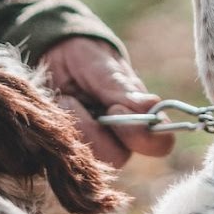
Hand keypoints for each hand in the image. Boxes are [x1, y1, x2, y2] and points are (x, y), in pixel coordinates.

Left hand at [40, 37, 174, 167]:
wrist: (53, 54)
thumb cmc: (85, 56)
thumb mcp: (100, 65)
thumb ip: (122, 89)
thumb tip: (152, 106)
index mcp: (140, 117)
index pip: (160, 143)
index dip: (139, 134)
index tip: (115, 108)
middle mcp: (120, 138)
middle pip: (117, 158)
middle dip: (92, 129)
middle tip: (76, 99)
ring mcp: (94, 147)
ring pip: (87, 159)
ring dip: (71, 126)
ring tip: (64, 98)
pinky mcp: (68, 151)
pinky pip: (62, 155)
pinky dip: (55, 130)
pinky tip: (55, 109)